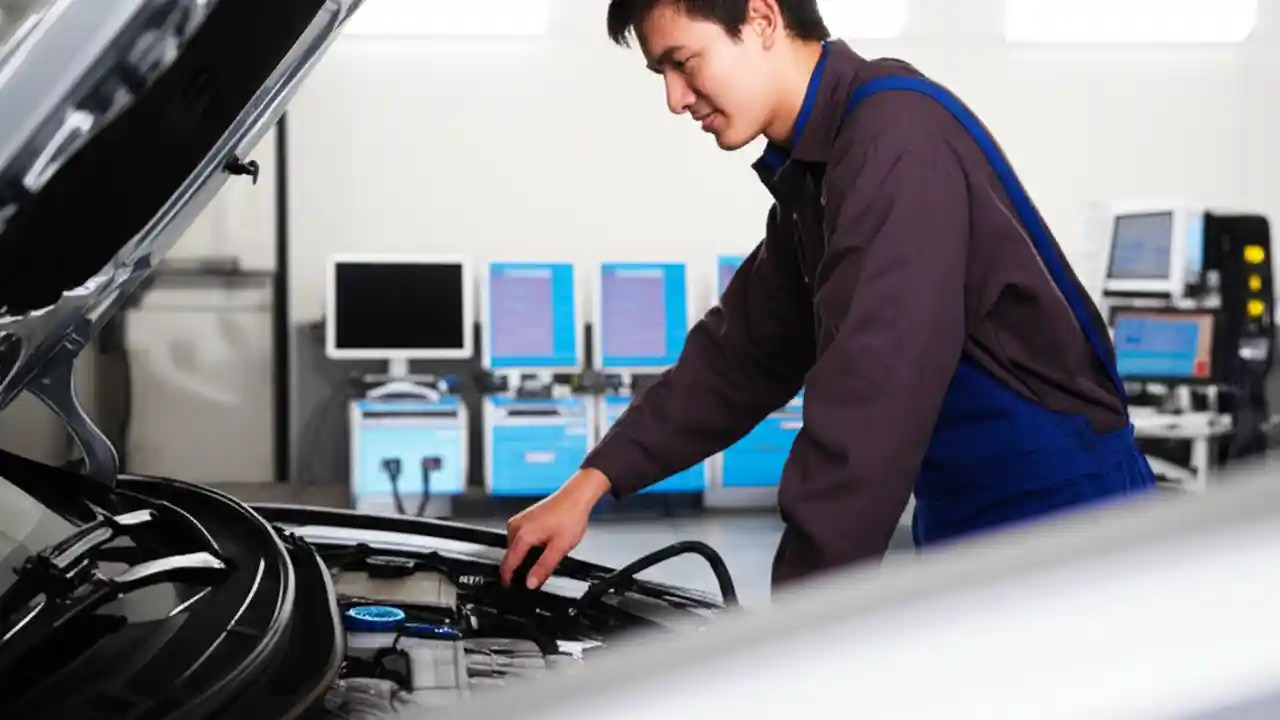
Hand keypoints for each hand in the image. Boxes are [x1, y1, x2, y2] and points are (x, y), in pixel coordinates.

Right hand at [500, 468, 610, 589]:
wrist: (576, 497)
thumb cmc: (570, 516)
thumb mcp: (560, 547)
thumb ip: (544, 567)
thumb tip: (531, 583)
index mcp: (522, 535)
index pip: (508, 564)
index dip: (508, 580)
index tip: (510, 590)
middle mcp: (516, 526)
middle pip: (511, 556)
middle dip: (520, 568)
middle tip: (537, 575)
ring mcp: (518, 521)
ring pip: (515, 547)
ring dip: (524, 556)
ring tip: (545, 555)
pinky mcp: (523, 518)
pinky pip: (519, 538)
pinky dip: (527, 546)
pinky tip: (542, 545)